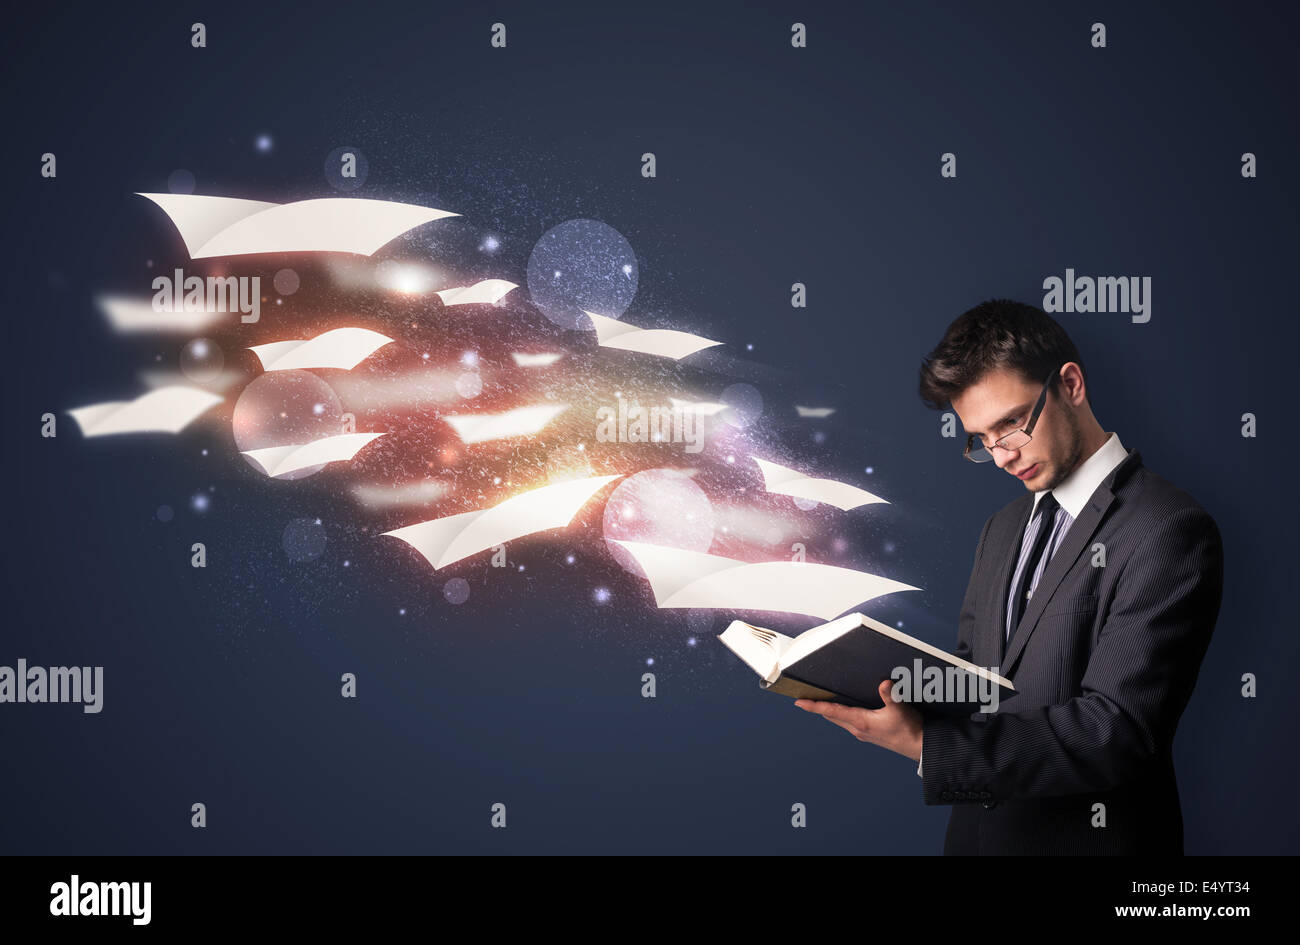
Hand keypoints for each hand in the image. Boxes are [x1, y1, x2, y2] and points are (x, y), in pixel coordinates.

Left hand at [795, 679, 923, 761]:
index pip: (832, 712)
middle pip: (832, 716)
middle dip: (818, 707)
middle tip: (805, 697)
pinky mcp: (870, 734)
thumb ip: (890, 695)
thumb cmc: (910, 730)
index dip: (814, 706)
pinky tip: (845, 709)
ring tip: (820, 700)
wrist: (919, 748)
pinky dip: (841, 715)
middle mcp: (858, 729)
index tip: (799, 703)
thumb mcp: (900, 709)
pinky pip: (849, 723)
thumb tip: (883, 683)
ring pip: (840, 720)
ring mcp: (863, 733)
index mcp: (861, 722)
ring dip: (830, 711)